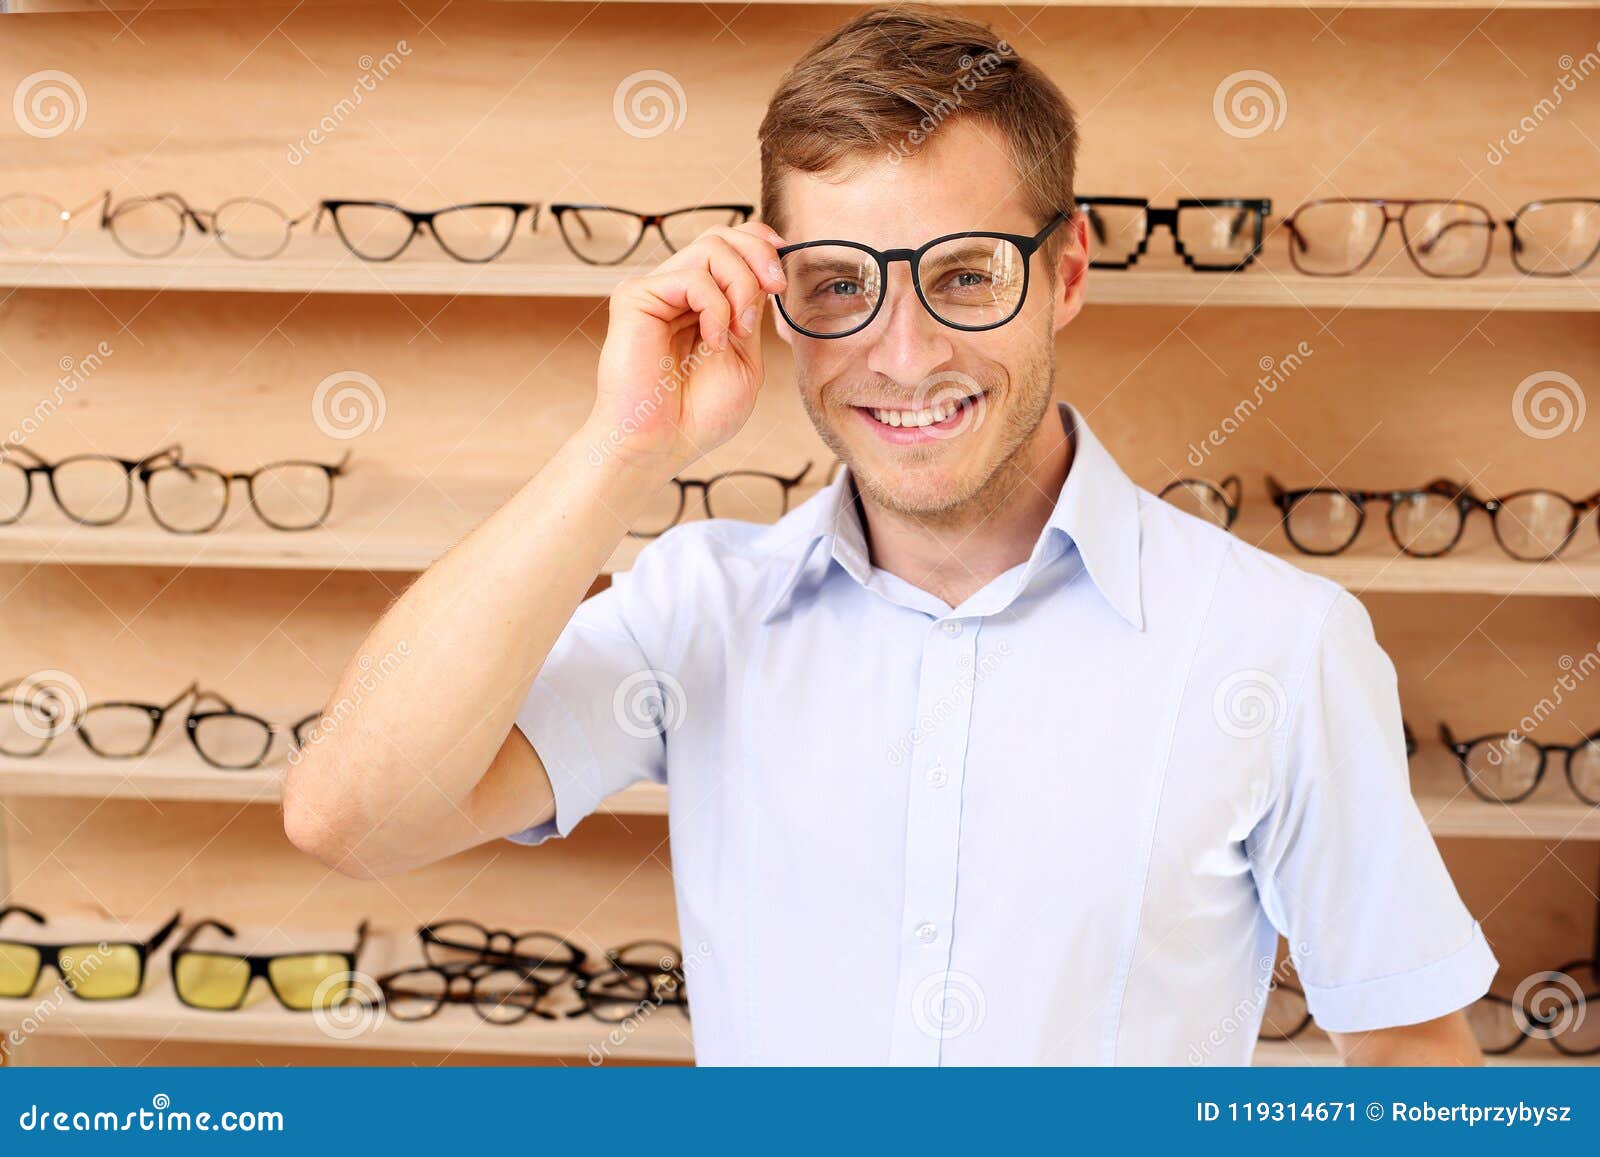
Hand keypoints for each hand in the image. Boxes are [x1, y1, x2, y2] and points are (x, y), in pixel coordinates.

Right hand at [589, 221, 787, 474]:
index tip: (782, 275)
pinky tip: (713, 340)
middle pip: (723, 234)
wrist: (663, 443)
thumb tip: (764, 272)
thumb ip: (752, 311)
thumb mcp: (746, 357)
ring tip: (739, 331)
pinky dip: (716, 307)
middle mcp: (678, 291)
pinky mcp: (636, 297)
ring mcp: (657, 291)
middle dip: (760, 255)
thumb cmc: (699, 414)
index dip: (761, 244)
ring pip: (712, 246)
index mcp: (703, 302)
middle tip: (774, 290)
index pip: (731, 245)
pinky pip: (693, 276)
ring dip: (742, 285)